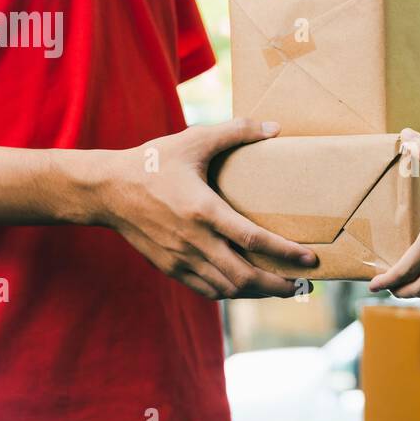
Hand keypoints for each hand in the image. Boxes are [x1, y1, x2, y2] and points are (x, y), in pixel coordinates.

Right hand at [95, 119, 316, 299]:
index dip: (286, 253)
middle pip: (244, 276)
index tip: (311, 259)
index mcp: (203, 210)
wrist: (107, 190)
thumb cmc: (154, 162)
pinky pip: (207, 290)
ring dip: (258, 293)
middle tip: (302, 286)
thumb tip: (275, 127)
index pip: (253, 239)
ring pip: (227, 289)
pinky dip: (232, 293)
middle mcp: (193, 240)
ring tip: (281, 288)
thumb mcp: (194, 140)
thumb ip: (237, 131)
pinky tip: (247, 288)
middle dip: (278, 285)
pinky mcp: (171, 268)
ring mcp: (181, 258)